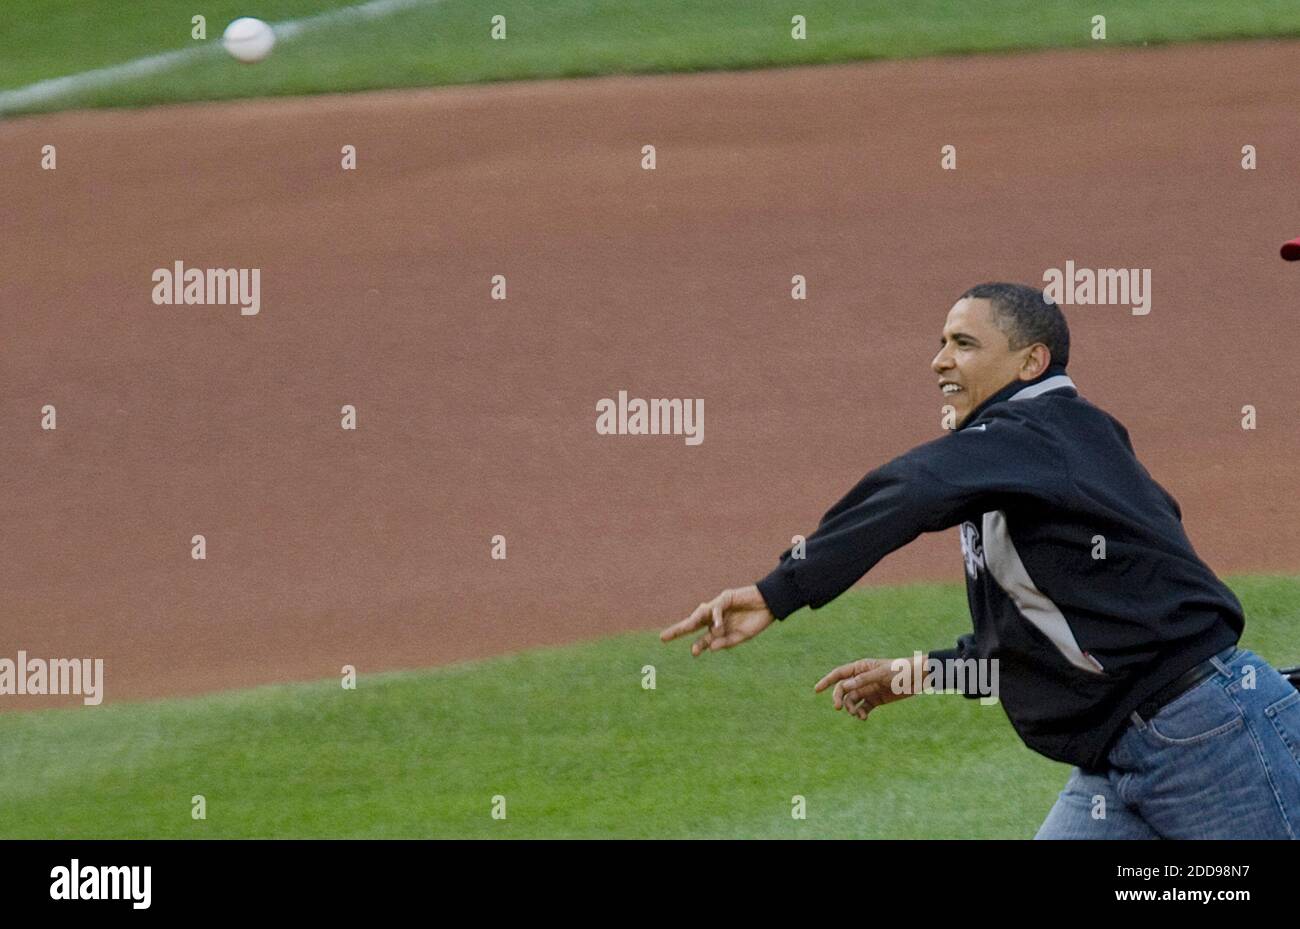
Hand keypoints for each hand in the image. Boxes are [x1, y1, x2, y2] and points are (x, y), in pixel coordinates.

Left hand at [660, 585, 774, 655]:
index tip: (693, 653)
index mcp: (719, 630)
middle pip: (693, 624)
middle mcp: (715, 619)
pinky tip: (718, 626)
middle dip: (678, 630)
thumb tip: (709, 648)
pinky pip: (716, 608)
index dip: (698, 646)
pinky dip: (716, 617)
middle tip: (663, 638)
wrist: (770, 605)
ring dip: (692, 621)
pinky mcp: (725, 597)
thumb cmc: (756, 621)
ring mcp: (718, 607)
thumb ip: (726, 642)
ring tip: (686, 627)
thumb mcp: (741, 636)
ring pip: (700, 614)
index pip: (702, 639)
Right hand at [814, 654, 927, 720]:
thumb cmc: (901, 670)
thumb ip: (863, 680)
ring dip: (851, 708)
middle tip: (837, 708)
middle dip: (838, 698)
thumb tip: (844, 687)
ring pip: (852, 701)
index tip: (816, 690)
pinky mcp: (876, 700)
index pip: (839, 674)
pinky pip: (863, 708)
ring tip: (858, 714)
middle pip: (843, 689)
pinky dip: (861, 713)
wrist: (918, 678)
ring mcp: (868, 690)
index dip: (826, 681)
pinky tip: (864, 717)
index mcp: (861, 668)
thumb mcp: (881, 674)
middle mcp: (862, 679)